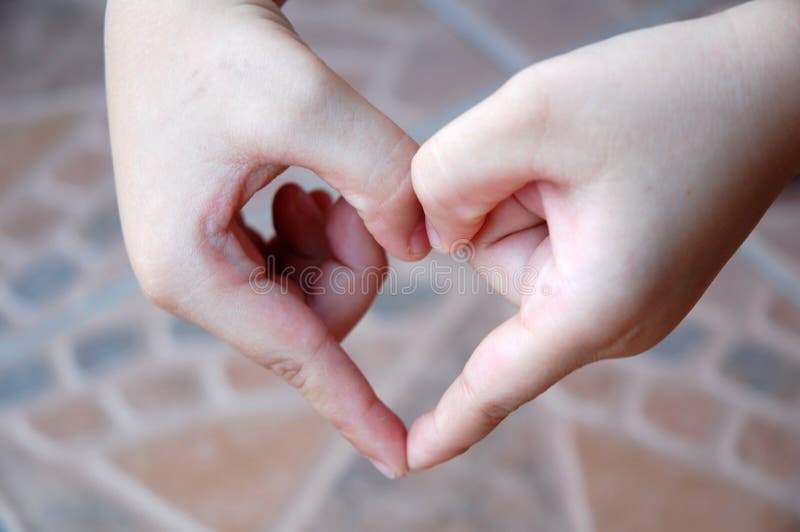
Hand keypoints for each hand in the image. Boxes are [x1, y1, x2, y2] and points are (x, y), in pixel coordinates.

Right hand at [106, 0, 428, 477]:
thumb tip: (423, 247)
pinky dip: (321, 231)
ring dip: (341, 241)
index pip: (296, 356)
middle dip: (358, 262)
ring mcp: (202, 258)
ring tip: (320, 181)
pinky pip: (296, 266)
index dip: (355, 407)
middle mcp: (189, 277)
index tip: (403, 455)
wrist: (179, 2)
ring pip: (312, 294)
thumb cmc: (223, 43)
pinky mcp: (220, 235)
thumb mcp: (309, 105)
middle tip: (354, 195)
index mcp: (190, 269)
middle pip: (316, 319)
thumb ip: (381, 180)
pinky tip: (304, 186)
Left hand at [408, 0, 799, 469]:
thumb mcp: (530, 114)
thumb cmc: (663, 95)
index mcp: (598, 304)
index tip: (410, 458)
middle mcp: (612, 318)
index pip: (500, 379)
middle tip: (570, 149)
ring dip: (523, 185)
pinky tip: (593, 161)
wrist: (763, 82)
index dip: (451, 422)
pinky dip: (540, 187)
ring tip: (591, 152)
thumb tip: (430, 235)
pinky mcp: (616, 266)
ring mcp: (618, 295)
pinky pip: (536, 229)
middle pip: (487, 256)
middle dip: (500, 194)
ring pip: (505, 238)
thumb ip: (448, 180)